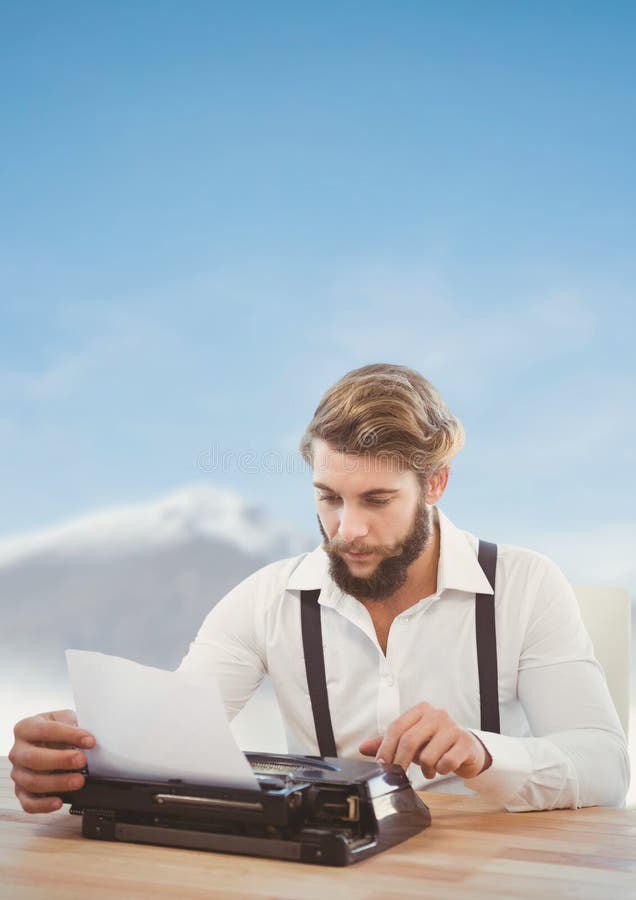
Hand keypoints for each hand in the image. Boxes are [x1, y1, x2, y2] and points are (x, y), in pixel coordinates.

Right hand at [9, 710, 94, 812]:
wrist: (50, 742)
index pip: (45, 731)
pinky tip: (59, 801)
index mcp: (26, 728)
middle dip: (60, 760)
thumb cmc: (57, 731)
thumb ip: (74, 726)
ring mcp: (18, 772)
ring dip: (57, 783)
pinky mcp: (21, 791)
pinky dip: (43, 805)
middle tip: (82, 760)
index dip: (69, 735)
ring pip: (32, 782)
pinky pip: (28, 803)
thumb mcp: (65, 720)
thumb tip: (89, 739)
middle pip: (34, 758)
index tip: (89, 740)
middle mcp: (18, 751)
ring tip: (79, 781)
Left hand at [359, 702, 491, 778]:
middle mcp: (437, 714)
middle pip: (409, 740)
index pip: (396, 727)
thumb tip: (362, 748)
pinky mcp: (465, 743)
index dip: (386, 748)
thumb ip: (388, 743)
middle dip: (400, 762)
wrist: (467, 749)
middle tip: (399, 775)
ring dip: (425, 769)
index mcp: (421, 710)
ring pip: (428, 756)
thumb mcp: (411, 741)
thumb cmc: (435, 743)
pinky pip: (446, 763)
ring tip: (430, 768)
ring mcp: (453, 727)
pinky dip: (440, 770)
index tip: (382, 764)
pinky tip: (442, 768)